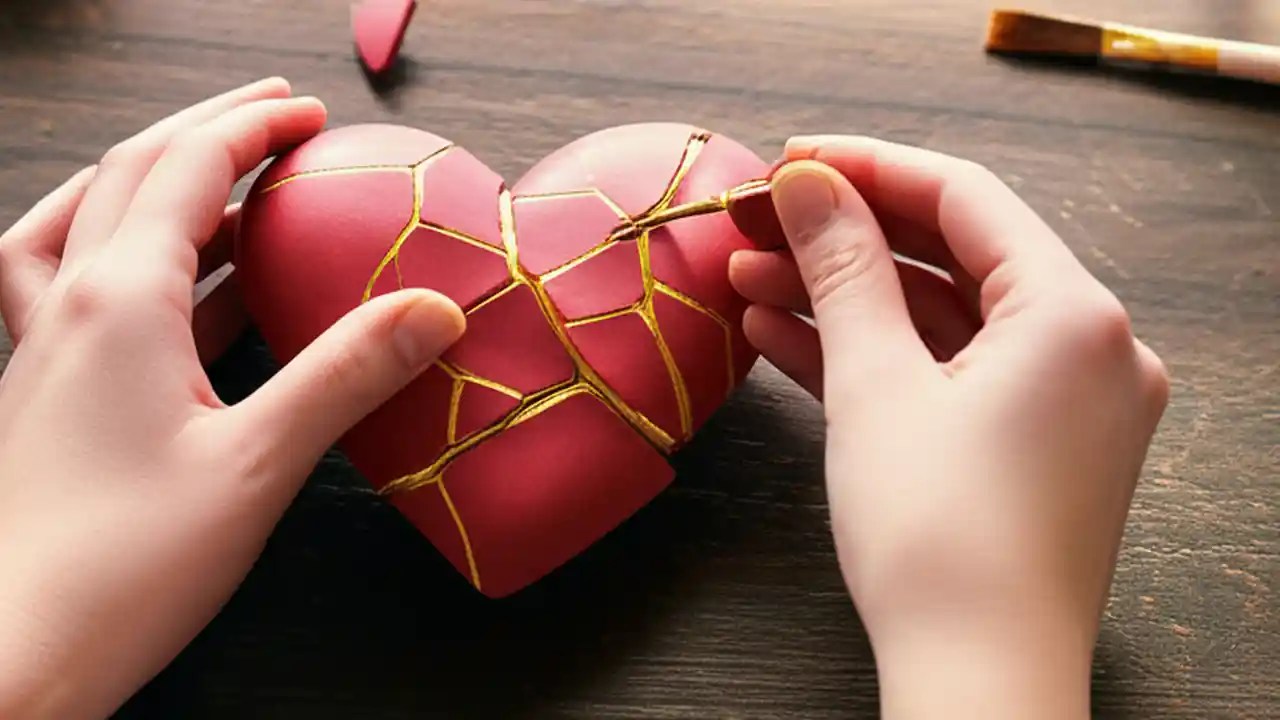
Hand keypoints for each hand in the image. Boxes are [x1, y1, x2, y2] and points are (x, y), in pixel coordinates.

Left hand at [0, 79, 463, 718]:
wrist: (15, 655)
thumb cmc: (123, 566)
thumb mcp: (257, 463)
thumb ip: (346, 374)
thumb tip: (433, 307)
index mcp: (121, 303)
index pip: (188, 170)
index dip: (253, 130)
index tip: (312, 116)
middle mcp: (73, 307)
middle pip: (134, 171)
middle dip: (207, 128)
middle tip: (271, 111)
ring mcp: (48, 347)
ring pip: (91, 218)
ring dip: (156, 177)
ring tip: (214, 171)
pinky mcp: (48, 390)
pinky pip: (74, 280)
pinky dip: (122, 248)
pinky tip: (164, 279)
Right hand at [729, 136, 1168, 717]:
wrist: (976, 684)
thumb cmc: (938, 540)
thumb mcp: (877, 385)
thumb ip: (844, 269)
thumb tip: (808, 185)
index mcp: (1075, 315)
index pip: (965, 197)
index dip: (868, 168)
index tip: (789, 162)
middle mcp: (1090, 348)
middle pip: (953, 256)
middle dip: (845, 239)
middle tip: (758, 224)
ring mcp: (1064, 402)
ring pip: (942, 319)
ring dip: (846, 299)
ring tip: (748, 281)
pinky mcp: (1031, 447)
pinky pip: (948, 374)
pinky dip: (876, 356)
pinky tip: (785, 338)